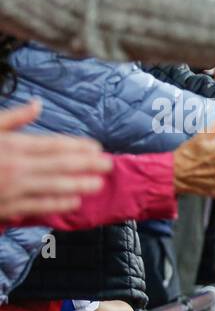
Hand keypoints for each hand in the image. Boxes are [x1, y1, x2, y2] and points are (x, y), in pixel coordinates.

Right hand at [0, 100, 110, 220]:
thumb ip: (13, 118)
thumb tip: (38, 104)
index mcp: (11, 145)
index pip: (52, 144)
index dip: (77, 146)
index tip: (96, 147)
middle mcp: (15, 166)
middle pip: (59, 165)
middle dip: (86, 165)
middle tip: (109, 164)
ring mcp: (12, 188)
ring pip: (53, 186)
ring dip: (78, 185)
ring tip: (99, 184)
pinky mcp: (6, 207)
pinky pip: (37, 206)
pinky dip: (57, 204)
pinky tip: (74, 202)